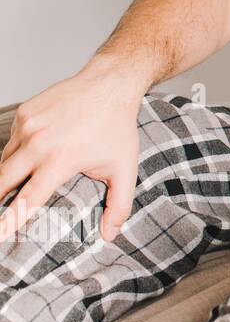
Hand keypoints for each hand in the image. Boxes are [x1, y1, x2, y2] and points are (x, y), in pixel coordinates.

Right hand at [0, 64, 143, 242]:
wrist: (110, 85)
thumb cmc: (118, 128)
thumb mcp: (124, 169)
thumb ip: (119, 205)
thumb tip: (110, 236)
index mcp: (61, 160)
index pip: (27, 199)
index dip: (10, 220)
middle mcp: (39, 143)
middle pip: (3, 181)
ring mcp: (27, 127)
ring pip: (3, 162)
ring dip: (4, 178)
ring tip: (8, 192)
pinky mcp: (23, 114)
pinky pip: (9, 142)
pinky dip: (13, 155)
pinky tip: (22, 162)